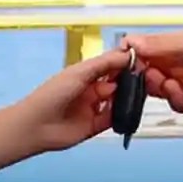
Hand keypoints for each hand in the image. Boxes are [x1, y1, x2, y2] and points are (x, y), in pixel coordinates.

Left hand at [14, 48, 131, 152]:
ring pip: (117, 100)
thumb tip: (127, 55)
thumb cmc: (53, 94)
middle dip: (128, 80)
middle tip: (145, 77)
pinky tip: (129, 109)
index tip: (141, 60)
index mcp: (85, 74)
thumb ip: (104, 64)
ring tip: (138, 93)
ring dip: (126, 97)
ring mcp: (93, 108)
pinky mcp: (96, 125)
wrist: (37, 125)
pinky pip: (113, 118)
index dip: (124, 62)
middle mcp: (91, 90)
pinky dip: (122, 114)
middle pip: (116, 82)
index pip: (109, 65)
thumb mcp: (80, 73)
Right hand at [120, 29, 182, 118]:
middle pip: (144, 69)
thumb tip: (129, 41)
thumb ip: (158, 43)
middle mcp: (174, 64)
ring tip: (168, 82)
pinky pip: (168, 102)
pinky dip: (173, 97)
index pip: (144, 49)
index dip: (131, 55)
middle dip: (140, 72)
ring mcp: (180, 84)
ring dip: (156, 85)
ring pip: (153, 87)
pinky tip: (182, 93)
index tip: (121, 61)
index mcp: (174, 46)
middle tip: (144, 74)